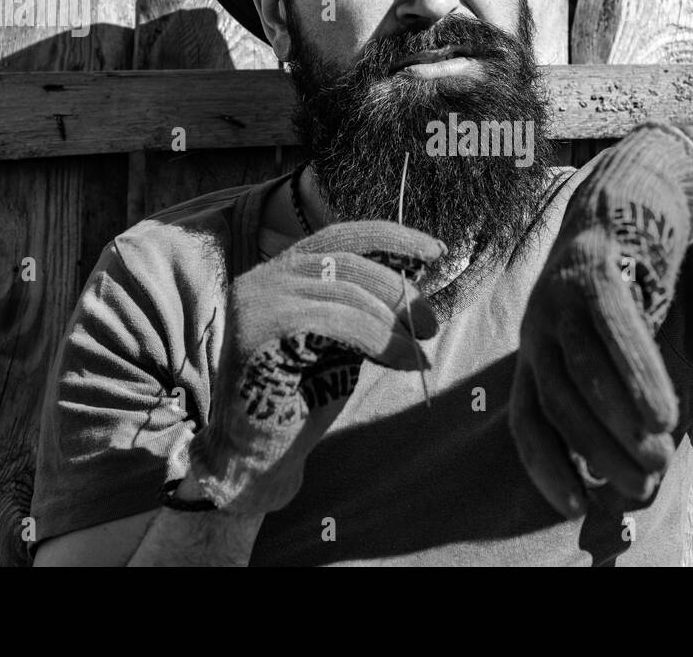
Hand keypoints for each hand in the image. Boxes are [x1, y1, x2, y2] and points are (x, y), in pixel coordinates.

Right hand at [187, 221, 443, 514]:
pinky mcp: (259, 329)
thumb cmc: (300, 400)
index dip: (392, 238)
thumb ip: (361, 308)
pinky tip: (404, 361)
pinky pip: (336, 322)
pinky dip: (380, 340)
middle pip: (347, 261)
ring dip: (392, 323)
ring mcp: (257, 300)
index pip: (340, 236)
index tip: (435, 251)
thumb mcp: (339, 341)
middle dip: (398, 290)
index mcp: (282, 272)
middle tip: (430, 325)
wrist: (256, 456)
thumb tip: (413, 288)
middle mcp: (264, 277)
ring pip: (345, 292)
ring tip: (420, 351)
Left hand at [510, 123, 692, 517]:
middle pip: (559, 398)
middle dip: (597, 448)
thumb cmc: (626, 282)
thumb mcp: (610, 340)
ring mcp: (560, 292)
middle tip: (640, 483)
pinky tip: (662, 409)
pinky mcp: (594, 264)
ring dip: (619, 418)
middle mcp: (539, 324)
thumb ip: (618, 394)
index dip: (547, 464)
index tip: (576, 505)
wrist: (634, 192)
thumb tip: (639, 468)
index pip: (529, 416)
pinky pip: (613, 325)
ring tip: (657, 453)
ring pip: (584, 366)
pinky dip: (635, 372)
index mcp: (536, 349)